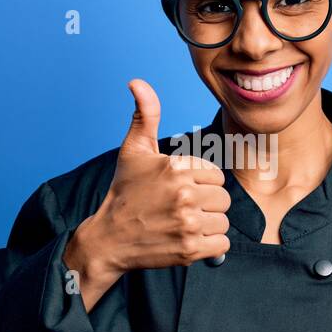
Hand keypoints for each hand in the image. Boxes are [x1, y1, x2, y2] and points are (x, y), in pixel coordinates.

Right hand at [63, 79, 230, 308]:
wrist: (108, 239)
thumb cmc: (124, 193)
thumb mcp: (133, 150)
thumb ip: (145, 115)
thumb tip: (137, 82)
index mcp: (175, 168)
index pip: (215, 175)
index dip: (199, 183)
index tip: (178, 190)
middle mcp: (184, 194)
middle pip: (223, 198)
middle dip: (206, 204)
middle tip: (180, 209)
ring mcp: (187, 223)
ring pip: (223, 220)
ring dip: (208, 225)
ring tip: (184, 224)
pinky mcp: (190, 249)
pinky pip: (222, 244)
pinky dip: (211, 246)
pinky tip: (190, 240)